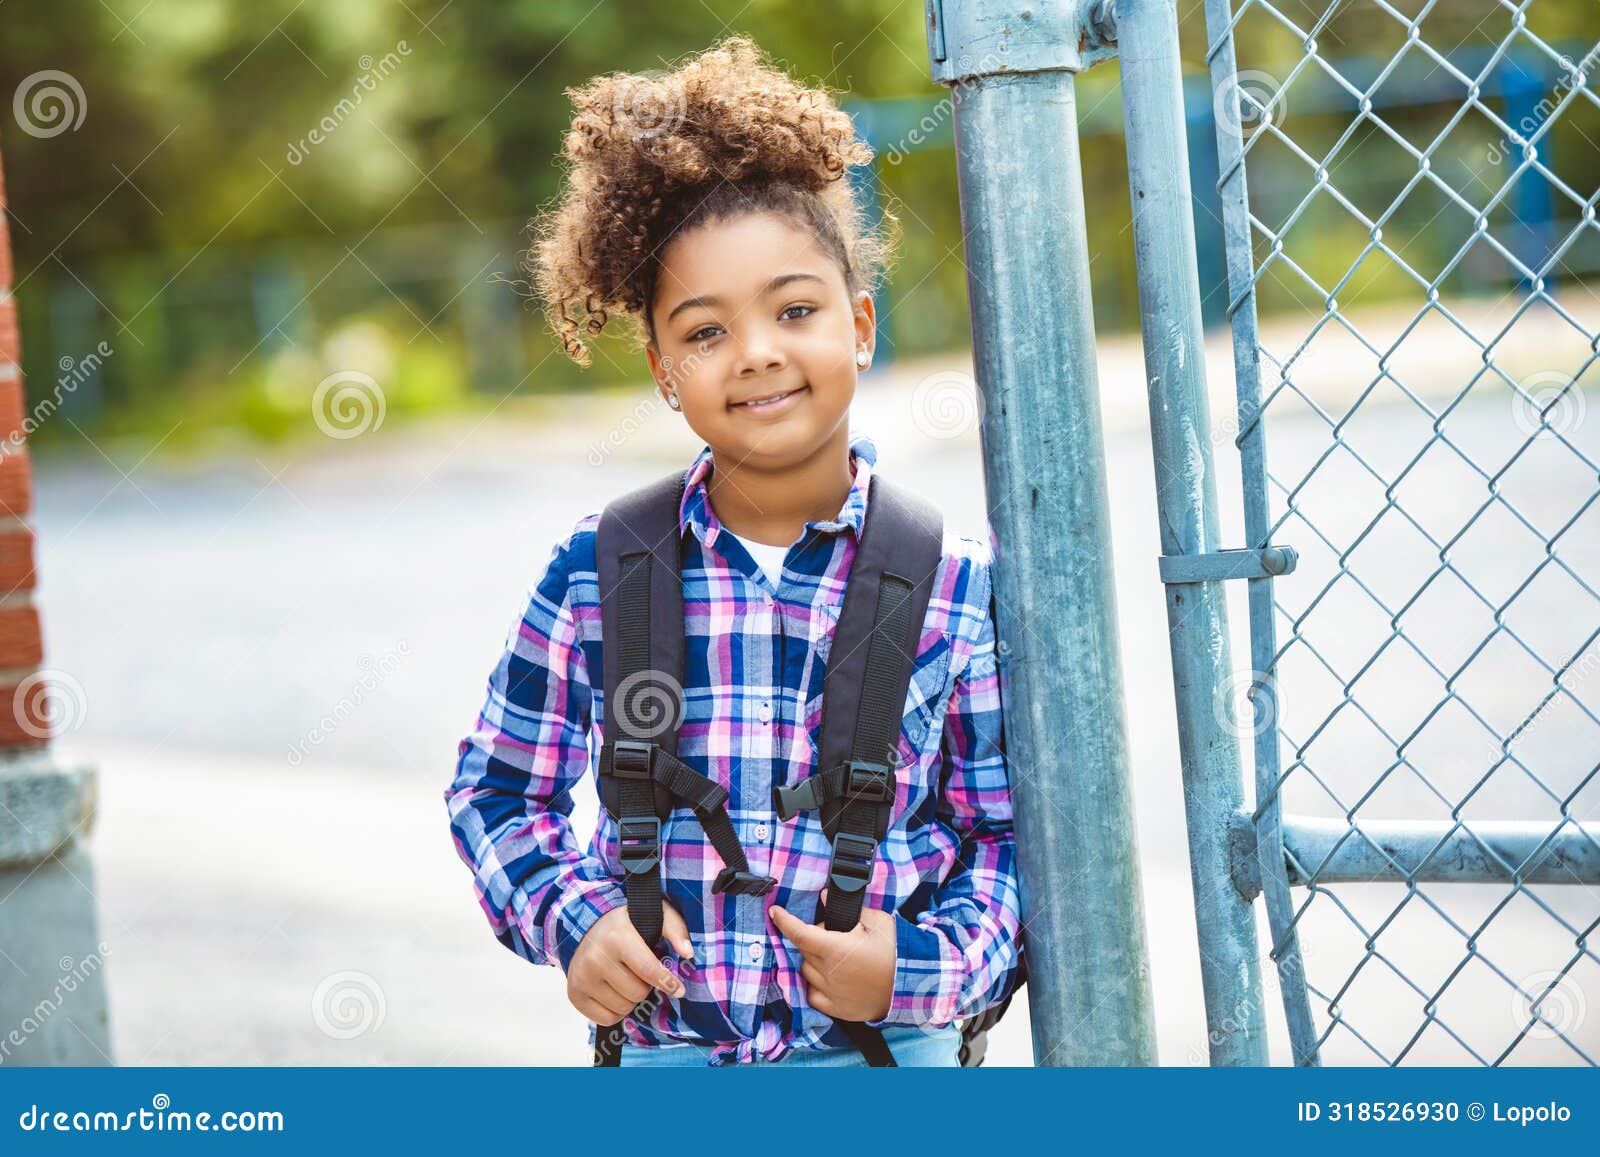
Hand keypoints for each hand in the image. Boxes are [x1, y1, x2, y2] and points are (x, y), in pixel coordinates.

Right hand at [566, 901, 692, 1024]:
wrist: (586, 926)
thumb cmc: (625, 923)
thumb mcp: (654, 915)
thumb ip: (675, 930)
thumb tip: (688, 953)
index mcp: (616, 938)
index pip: (649, 971)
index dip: (668, 983)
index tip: (678, 989)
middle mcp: (595, 958)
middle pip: (638, 993)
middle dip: (646, 985)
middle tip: (640, 972)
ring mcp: (582, 977)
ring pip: (623, 1008)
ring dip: (631, 998)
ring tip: (626, 979)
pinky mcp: (574, 994)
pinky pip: (606, 1019)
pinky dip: (615, 1011)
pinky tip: (614, 991)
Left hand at [768, 887, 895, 1021]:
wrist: (912, 986)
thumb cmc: (896, 951)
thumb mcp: (877, 922)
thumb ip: (849, 910)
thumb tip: (824, 897)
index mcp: (835, 948)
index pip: (799, 933)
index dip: (784, 921)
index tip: (774, 912)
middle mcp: (828, 972)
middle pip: (805, 950)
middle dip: (814, 939)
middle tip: (835, 935)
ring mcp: (831, 993)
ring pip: (806, 971)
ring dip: (813, 961)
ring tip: (836, 957)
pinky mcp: (836, 1009)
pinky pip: (812, 995)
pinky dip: (815, 984)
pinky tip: (830, 978)